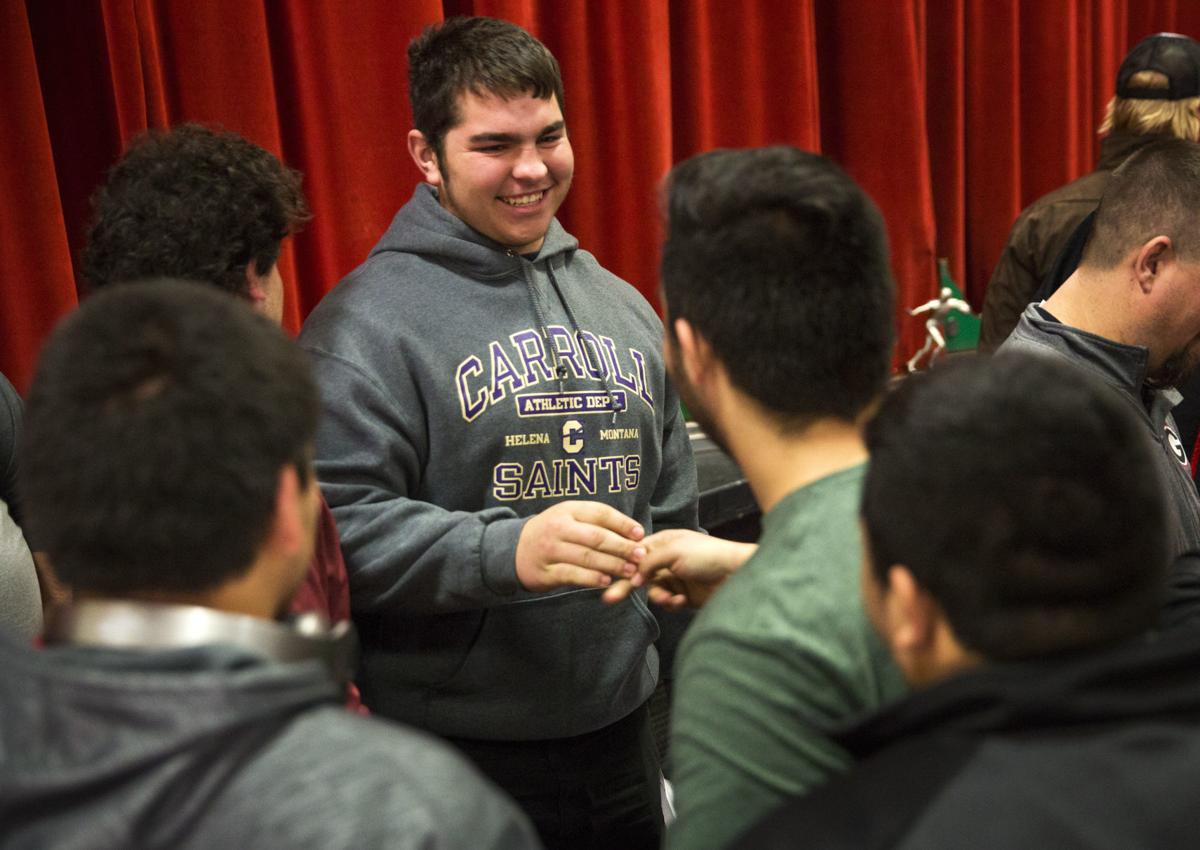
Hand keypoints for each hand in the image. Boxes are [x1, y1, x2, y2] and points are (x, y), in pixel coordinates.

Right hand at [515, 501, 645, 591]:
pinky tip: (606, 581)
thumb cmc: (553, 533)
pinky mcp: (546, 571)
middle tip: (640, 556)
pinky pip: (572, 574)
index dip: (623, 523)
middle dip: (622, 547)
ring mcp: (550, 549)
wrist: (514, 549)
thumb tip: (634, 533)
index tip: (640, 534)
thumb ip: (597, 523)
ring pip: (587, 557)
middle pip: (596, 536)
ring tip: (630, 571)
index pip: (600, 513)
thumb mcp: (570, 518)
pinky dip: (591, 578)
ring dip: (612, 565)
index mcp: (568, 510)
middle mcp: (559, 527)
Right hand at [602, 529, 755, 608]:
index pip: (636, 553)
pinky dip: (671, 604)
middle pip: (640, 574)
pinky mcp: (685, 596)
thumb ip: (649, 562)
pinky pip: (667, 602)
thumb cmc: (708, 555)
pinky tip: (681, 602)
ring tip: (670, 599)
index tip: (613, 574)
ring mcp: (676, 578)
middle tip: (609, 598)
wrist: (737, 574)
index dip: (625, 564)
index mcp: (664, 543)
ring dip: (658, 597)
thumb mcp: (673, 552)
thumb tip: (632, 576)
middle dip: (628, 586)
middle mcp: (667, 560)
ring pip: (653, 591)